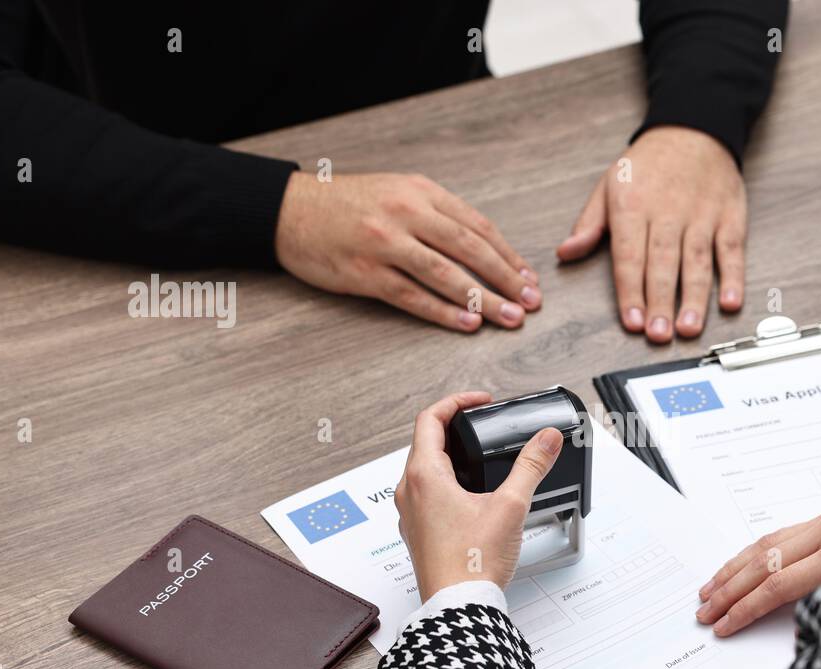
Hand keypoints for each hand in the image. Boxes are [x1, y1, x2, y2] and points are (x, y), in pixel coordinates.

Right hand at [275, 172, 540, 332]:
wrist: (290, 210)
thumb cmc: (347, 204)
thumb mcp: (397, 192)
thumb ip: (437, 215)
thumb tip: (483, 248)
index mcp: (420, 192)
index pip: (478, 226)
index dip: (508, 256)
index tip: (529, 278)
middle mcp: (406, 213)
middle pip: (470, 250)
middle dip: (506, 279)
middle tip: (530, 303)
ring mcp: (385, 243)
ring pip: (446, 275)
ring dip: (482, 300)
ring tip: (508, 318)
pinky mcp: (365, 273)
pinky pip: (412, 297)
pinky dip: (443, 312)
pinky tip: (466, 324)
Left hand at [394, 391, 564, 600]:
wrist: (458, 606)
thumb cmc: (473, 563)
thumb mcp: (511, 506)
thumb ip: (531, 466)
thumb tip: (546, 438)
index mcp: (424, 476)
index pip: (430, 418)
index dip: (457, 402)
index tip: (480, 403)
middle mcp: (409, 492)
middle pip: (425, 443)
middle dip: (454, 428)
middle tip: (480, 425)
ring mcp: (409, 514)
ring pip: (423, 470)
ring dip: (448, 456)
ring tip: (477, 457)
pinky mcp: (417, 533)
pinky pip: (425, 495)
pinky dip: (445, 483)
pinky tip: (470, 496)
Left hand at [557, 126, 746, 342]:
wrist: (694, 128)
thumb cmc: (648, 164)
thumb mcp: (608, 185)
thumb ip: (588, 224)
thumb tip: (566, 253)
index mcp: (633, 206)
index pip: (629, 257)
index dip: (631, 291)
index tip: (632, 321)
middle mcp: (668, 212)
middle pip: (663, 264)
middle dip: (660, 302)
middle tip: (658, 335)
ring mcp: (701, 215)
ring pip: (697, 261)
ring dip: (694, 298)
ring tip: (688, 328)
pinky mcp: (729, 217)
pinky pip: (731, 250)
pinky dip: (733, 277)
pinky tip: (729, 302)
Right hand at [695, 507, 820, 636]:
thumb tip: (802, 636)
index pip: (776, 588)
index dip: (743, 611)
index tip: (722, 627)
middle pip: (764, 562)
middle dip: (729, 589)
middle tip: (703, 610)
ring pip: (768, 541)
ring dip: (735, 566)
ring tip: (710, 587)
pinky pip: (784, 531)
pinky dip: (756, 549)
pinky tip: (743, 562)